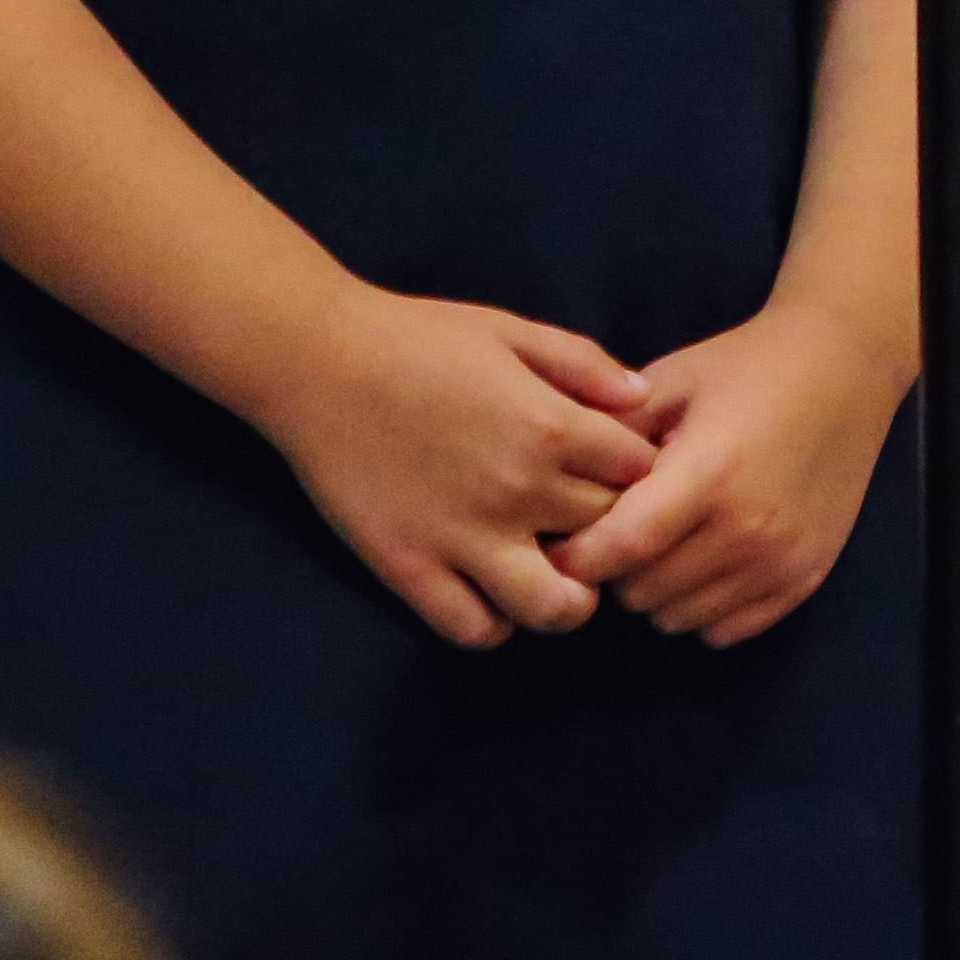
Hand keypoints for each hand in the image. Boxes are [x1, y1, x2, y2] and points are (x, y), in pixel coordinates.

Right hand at [261, 289, 660, 649]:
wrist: (317, 361)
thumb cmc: (417, 336)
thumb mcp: (510, 329)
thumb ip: (583, 364)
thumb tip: (642, 403)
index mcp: (549, 426)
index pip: (640, 475)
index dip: (640, 474)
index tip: (619, 470)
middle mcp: (517, 491)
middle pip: (608, 537)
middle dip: (611, 530)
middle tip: (587, 519)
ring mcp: (464, 539)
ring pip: (555, 609)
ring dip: (567, 599)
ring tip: (553, 573)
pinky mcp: (411, 570)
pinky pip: (476, 630)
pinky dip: (495, 622)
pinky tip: (491, 590)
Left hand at [554, 303, 903, 647]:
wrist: (843, 366)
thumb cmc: (746, 366)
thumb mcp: (672, 380)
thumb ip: (613, 433)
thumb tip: (554, 484)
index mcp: (707, 473)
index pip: (620, 548)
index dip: (577, 557)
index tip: (558, 546)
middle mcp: (746, 529)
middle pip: (643, 592)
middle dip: (616, 570)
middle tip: (619, 533)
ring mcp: (780, 560)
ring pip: (680, 618)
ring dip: (658, 591)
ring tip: (663, 545)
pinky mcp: (805, 578)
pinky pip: (727, 630)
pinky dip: (702, 608)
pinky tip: (702, 563)